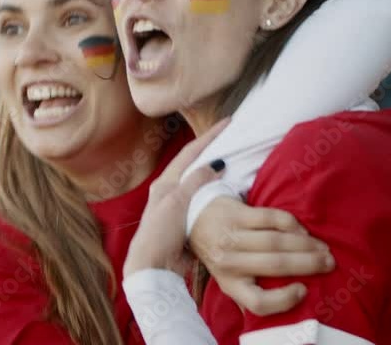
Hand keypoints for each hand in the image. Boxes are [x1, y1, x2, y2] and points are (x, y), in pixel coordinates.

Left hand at [123, 118, 229, 277]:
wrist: (152, 268)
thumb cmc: (160, 233)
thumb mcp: (177, 202)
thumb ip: (195, 181)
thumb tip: (216, 163)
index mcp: (165, 183)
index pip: (191, 152)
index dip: (210, 136)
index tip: (228, 122)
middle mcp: (171, 192)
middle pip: (196, 165)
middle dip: (214, 151)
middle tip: (234, 138)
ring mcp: (180, 208)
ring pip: (203, 185)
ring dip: (218, 174)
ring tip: (238, 162)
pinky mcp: (189, 223)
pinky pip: (207, 204)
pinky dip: (219, 197)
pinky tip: (233, 195)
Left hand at [189, 198, 334, 315]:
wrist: (195, 218)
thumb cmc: (224, 254)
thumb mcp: (231, 279)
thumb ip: (251, 293)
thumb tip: (284, 317)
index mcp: (230, 284)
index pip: (258, 302)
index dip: (284, 300)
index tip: (304, 291)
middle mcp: (229, 262)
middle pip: (275, 265)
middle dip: (308, 265)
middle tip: (329, 263)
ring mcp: (232, 236)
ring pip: (275, 241)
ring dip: (305, 244)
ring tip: (322, 247)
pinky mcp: (237, 213)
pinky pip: (271, 218)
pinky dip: (292, 224)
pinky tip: (303, 231)